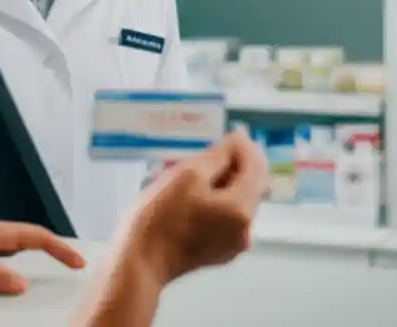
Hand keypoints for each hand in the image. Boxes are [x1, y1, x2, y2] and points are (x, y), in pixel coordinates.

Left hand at [0, 217, 86, 294]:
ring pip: (13, 244)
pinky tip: (8, 272)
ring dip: (32, 255)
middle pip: (28, 237)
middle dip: (52, 249)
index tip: (76, 261)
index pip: (35, 235)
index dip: (59, 248)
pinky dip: (13, 262)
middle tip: (70, 263)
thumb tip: (19, 283)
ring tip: (47, 266)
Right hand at [122, 132, 268, 286]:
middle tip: (203, 153)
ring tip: (190, 174)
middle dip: (230, 165)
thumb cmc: (160, 216)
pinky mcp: (218, 252)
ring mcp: (233, 245)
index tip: (228, 134)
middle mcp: (245, 229)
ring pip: (234, 202)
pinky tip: (189, 198)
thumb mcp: (187, 174)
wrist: (139, 262)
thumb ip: (218, 156)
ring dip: (219, 183)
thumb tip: (237, 143)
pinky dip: (214, 203)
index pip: (257, 167)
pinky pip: (224, 218)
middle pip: (248, 186)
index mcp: (242, 209)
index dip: (244, 146)